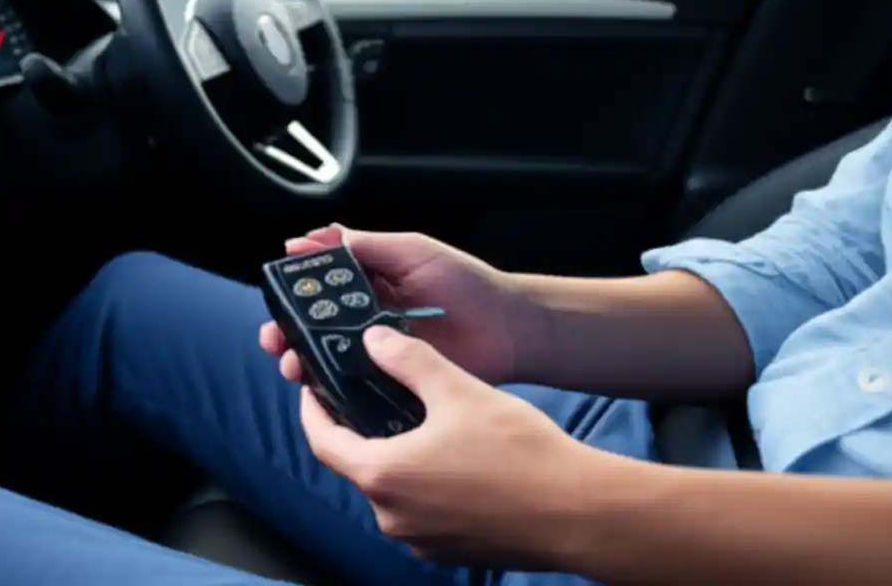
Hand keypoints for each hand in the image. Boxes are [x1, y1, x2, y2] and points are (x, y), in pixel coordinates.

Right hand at [258, 224, 534, 384]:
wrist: (509, 328)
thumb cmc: (466, 282)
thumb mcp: (411, 251)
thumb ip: (363, 246)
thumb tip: (309, 238)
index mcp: (367, 285)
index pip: (317, 289)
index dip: (292, 294)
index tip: (274, 296)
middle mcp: (366, 321)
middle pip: (312, 329)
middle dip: (286, 333)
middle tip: (273, 338)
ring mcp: (377, 355)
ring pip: (326, 360)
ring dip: (301, 362)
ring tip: (292, 364)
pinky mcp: (390, 384)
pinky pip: (354, 389)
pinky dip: (332, 391)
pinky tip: (319, 390)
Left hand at [300, 326, 601, 568]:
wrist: (578, 513)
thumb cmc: (518, 451)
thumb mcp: (458, 390)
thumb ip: (409, 360)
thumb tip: (373, 339)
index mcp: (383, 475)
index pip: (322, 441)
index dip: (313, 411)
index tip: (313, 388)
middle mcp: (391, 517)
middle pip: (358, 466)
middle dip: (363, 432)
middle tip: (376, 398)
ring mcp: (421, 541)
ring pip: (394, 490)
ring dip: (400, 459)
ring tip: (425, 425)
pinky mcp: (451, 553)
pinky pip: (424, 513)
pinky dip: (428, 486)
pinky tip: (458, 461)